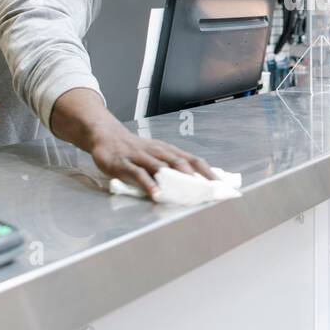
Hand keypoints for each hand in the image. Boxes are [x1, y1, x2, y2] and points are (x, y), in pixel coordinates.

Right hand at [90, 128, 215, 198]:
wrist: (107, 136)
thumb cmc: (136, 150)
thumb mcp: (157, 154)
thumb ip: (173, 167)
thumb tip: (196, 182)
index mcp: (168, 151)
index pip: (193, 160)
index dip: (208, 172)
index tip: (221, 184)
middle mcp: (158, 152)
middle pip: (181, 162)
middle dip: (196, 176)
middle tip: (209, 189)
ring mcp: (141, 157)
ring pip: (161, 166)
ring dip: (176, 178)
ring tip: (189, 190)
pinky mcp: (124, 164)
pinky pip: (138, 174)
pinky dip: (148, 184)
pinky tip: (156, 194)